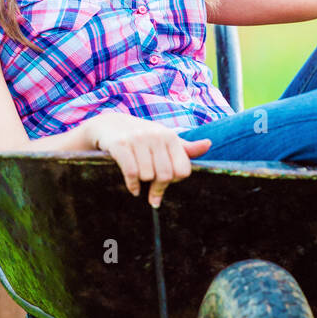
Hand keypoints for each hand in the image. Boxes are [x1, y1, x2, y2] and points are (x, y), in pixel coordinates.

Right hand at [82, 111, 211, 206]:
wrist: (108, 125)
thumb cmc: (140, 137)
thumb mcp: (163, 140)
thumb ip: (185, 148)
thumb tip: (208, 144)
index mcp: (170, 136)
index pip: (182, 170)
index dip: (175, 181)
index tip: (166, 183)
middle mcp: (156, 135)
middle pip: (165, 175)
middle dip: (158, 188)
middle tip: (152, 192)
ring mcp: (137, 139)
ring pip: (147, 175)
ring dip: (142, 184)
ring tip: (139, 181)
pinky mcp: (120, 144)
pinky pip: (131, 173)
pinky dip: (132, 186)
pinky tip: (133, 189)